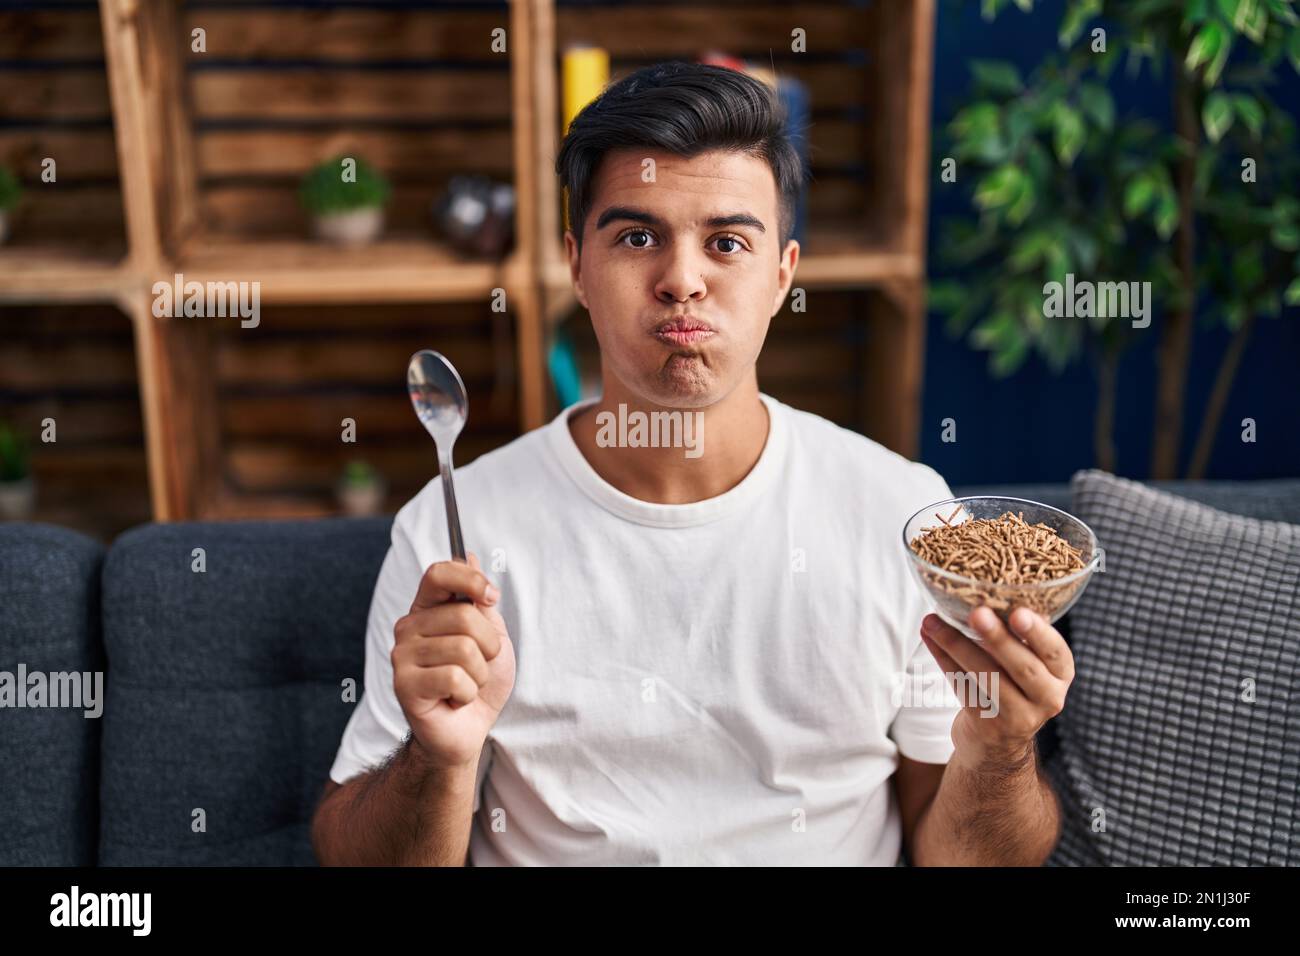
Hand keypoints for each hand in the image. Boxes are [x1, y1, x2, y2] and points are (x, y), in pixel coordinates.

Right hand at [392, 552, 515, 770]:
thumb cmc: (478, 681)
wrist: (468, 729)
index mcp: (427, 609)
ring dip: (480, 674)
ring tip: (467, 685)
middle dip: (489, 645)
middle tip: (481, 664)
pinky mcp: (404, 686)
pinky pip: (455, 678)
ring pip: (464, 649)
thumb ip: (478, 600)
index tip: (491, 597)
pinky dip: (468, 693)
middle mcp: (408, 627)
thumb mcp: (491, 635)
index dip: (470, 579)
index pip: (438, 573)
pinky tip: (455, 700)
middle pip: (464, 616)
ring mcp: (401, 656)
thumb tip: (469, 555)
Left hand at [919, 606, 1073, 769]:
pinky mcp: (990, 727)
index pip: (1056, 651)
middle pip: (1023, 666)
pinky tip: (929, 638)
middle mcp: (1048, 697)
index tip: (1018, 612)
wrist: (996, 742)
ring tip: (932, 621)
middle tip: (976, 613)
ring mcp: (1021, 717)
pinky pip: (963, 688)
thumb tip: (988, 585)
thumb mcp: (1025, 660)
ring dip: (956, 645)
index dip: (1038, 632)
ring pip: (987, 677)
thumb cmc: (1010, 684)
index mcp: (1061, 673)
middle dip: (998, 638)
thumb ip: (1016, 633)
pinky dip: (943, 660)